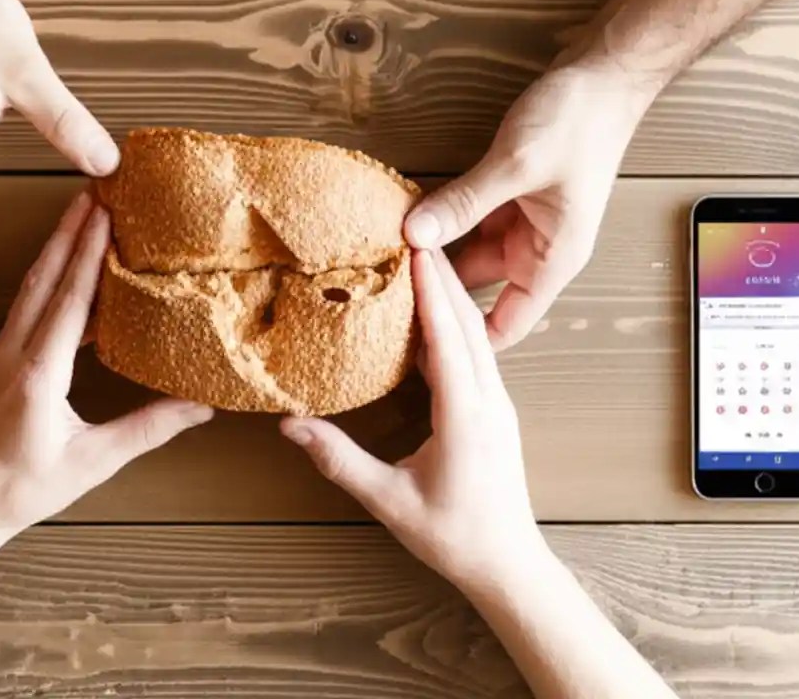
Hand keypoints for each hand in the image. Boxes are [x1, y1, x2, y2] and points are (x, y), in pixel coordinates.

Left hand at [0, 194, 212, 535]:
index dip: (89, 253)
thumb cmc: (23, 488)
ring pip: (29, 288)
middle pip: (45, 278)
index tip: (104, 211)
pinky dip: (46, 279)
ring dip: (55, 248)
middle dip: (70, 231)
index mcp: (38, 374)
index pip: (69, 300)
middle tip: (93, 190)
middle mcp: (12, 353)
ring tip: (78, 214)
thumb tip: (200, 406)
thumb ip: (146, 430)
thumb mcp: (92, 462)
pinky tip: (64, 271)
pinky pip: (23, 308)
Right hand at [282, 250, 538, 588]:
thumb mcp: (389, 502)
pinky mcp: (496, 412)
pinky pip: (478, 354)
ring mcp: (498, 405)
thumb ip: (341, 461)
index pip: (449, 338)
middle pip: (468, 323)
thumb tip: (290, 426)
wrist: (508, 564)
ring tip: (422, 261)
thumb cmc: (453, 537)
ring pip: (478, 336)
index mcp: (466, 417)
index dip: (431, 290)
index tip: (413, 248)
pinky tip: (434, 316)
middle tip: (414, 234)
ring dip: (452, 296)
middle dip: (442, 276)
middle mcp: (489, 402)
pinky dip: (457, 325)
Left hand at [403, 65, 657, 349]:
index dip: (464, 339)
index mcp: (551, 260)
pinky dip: (440, 222)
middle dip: (435, 294)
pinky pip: (467, 221)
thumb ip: (463, 203)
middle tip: (384, 298)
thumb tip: (413, 236)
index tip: (419, 344)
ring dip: (432, 254)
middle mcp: (537, 250)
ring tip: (385, 262)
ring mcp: (523, 224)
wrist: (606, 74)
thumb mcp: (516, 166)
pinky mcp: (510, 198)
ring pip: (466, 254)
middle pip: (477, 292)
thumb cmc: (580, 122)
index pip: (506, 327)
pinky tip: (405, 221)